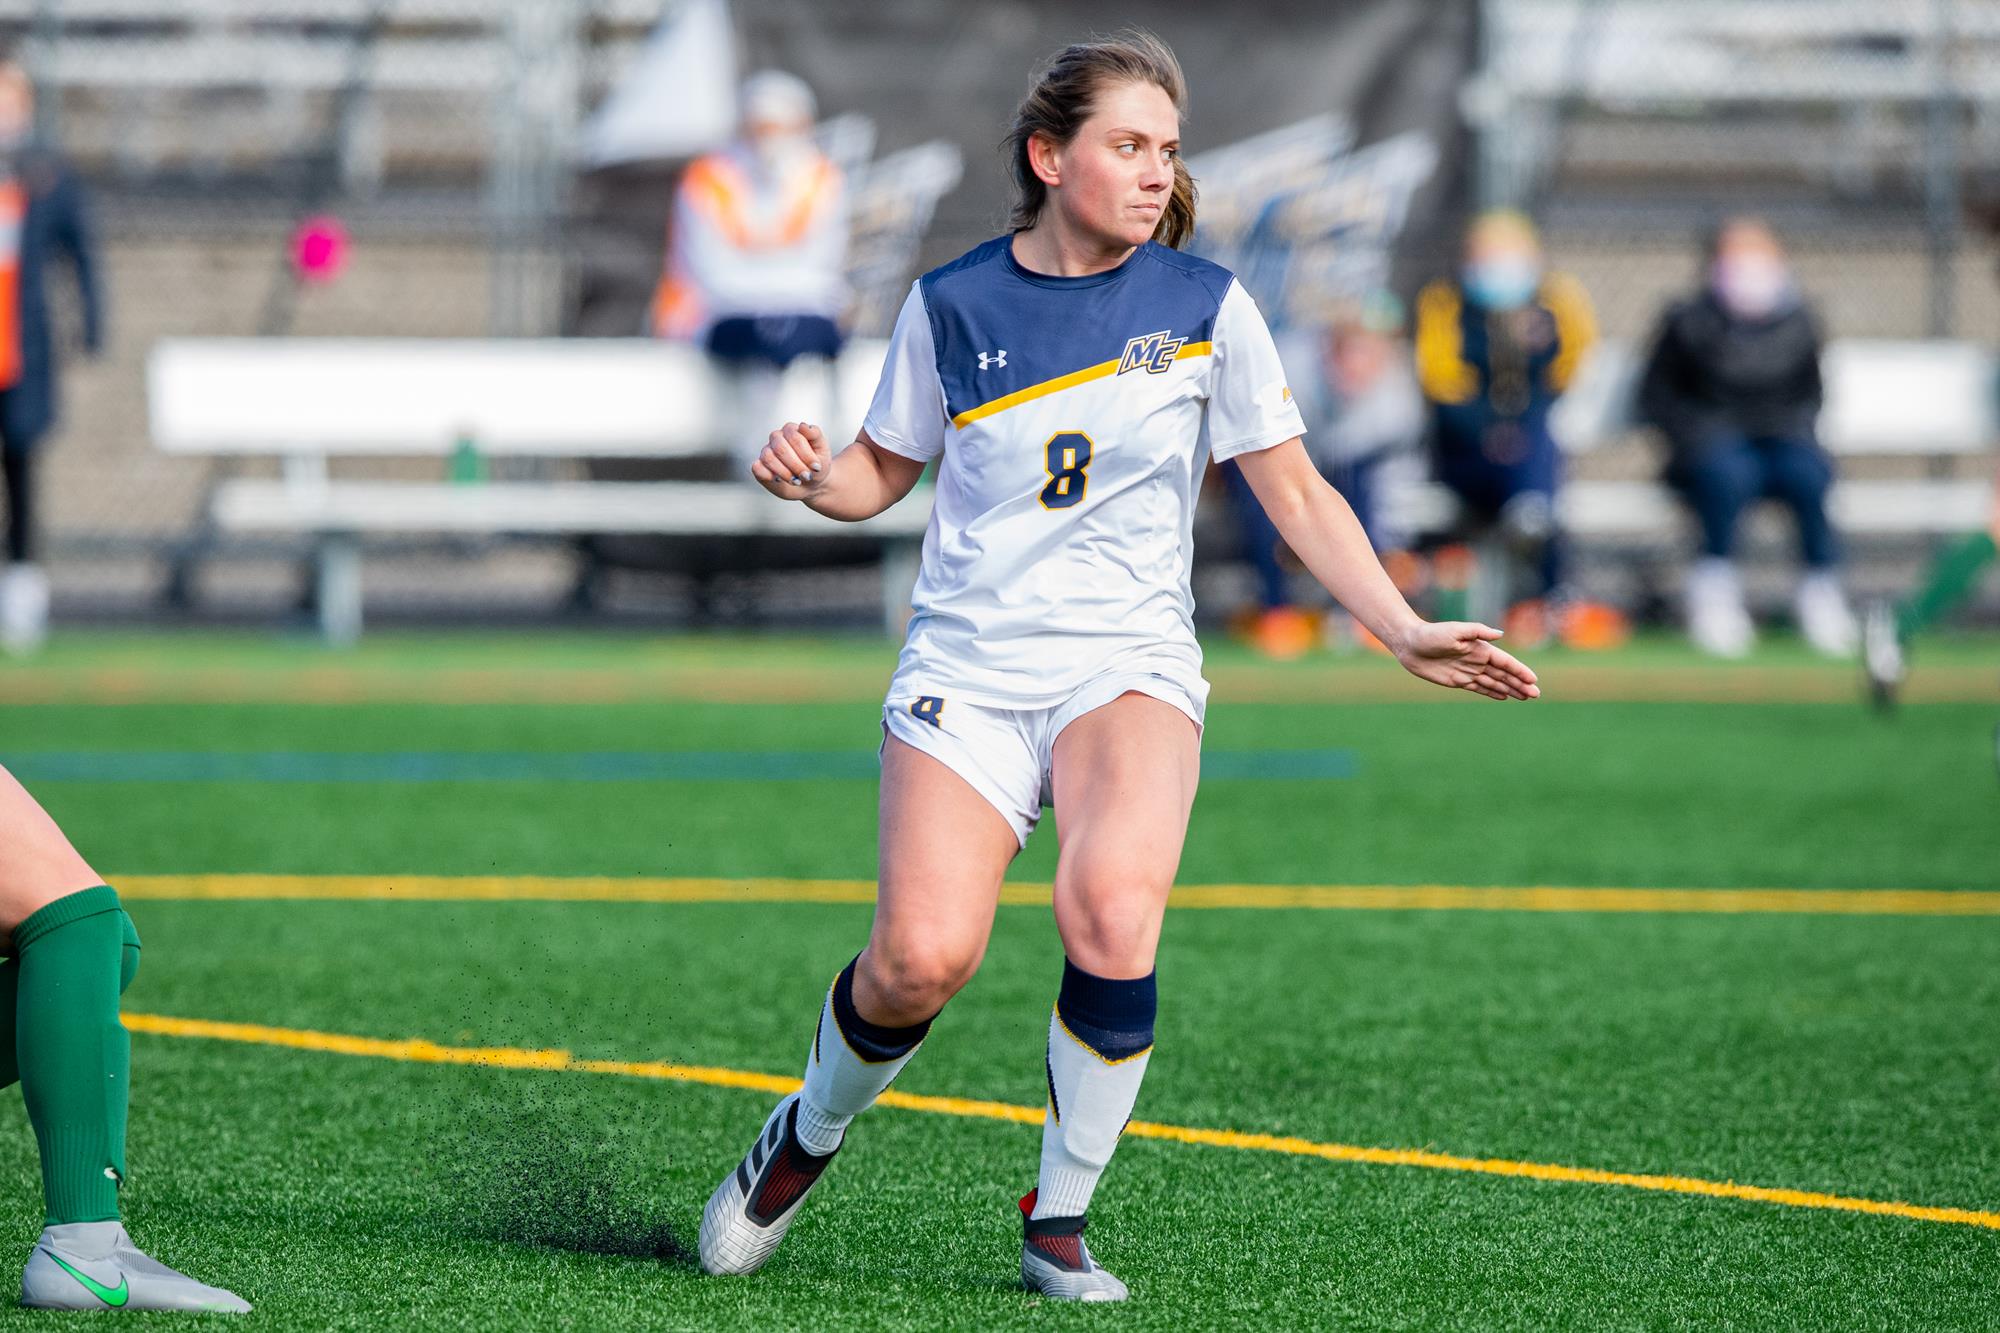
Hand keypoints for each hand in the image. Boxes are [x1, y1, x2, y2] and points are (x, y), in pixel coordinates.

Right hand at [750, 421, 832, 500]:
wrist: (812, 485)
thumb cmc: (816, 465)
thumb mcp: (823, 450)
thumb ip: (815, 435)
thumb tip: (803, 425)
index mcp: (791, 430)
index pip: (795, 438)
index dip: (806, 455)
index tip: (816, 468)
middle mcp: (776, 437)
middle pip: (781, 448)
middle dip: (796, 466)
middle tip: (806, 476)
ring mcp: (766, 451)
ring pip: (768, 458)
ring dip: (784, 473)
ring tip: (796, 480)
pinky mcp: (760, 466)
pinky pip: (757, 468)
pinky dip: (769, 476)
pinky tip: (780, 480)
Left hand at [1390, 621, 1539, 700]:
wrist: (1410, 643)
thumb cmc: (1432, 634)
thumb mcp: (1456, 630)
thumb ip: (1478, 632)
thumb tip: (1500, 635)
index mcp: (1480, 648)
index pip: (1505, 662)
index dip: (1519, 671)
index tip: (1533, 681)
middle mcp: (1477, 660)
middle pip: (1504, 674)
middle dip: (1520, 684)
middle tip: (1536, 695)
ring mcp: (1468, 671)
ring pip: (1495, 682)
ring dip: (1510, 689)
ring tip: (1526, 697)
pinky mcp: (1458, 680)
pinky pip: (1479, 688)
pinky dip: (1492, 692)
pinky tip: (1504, 696)